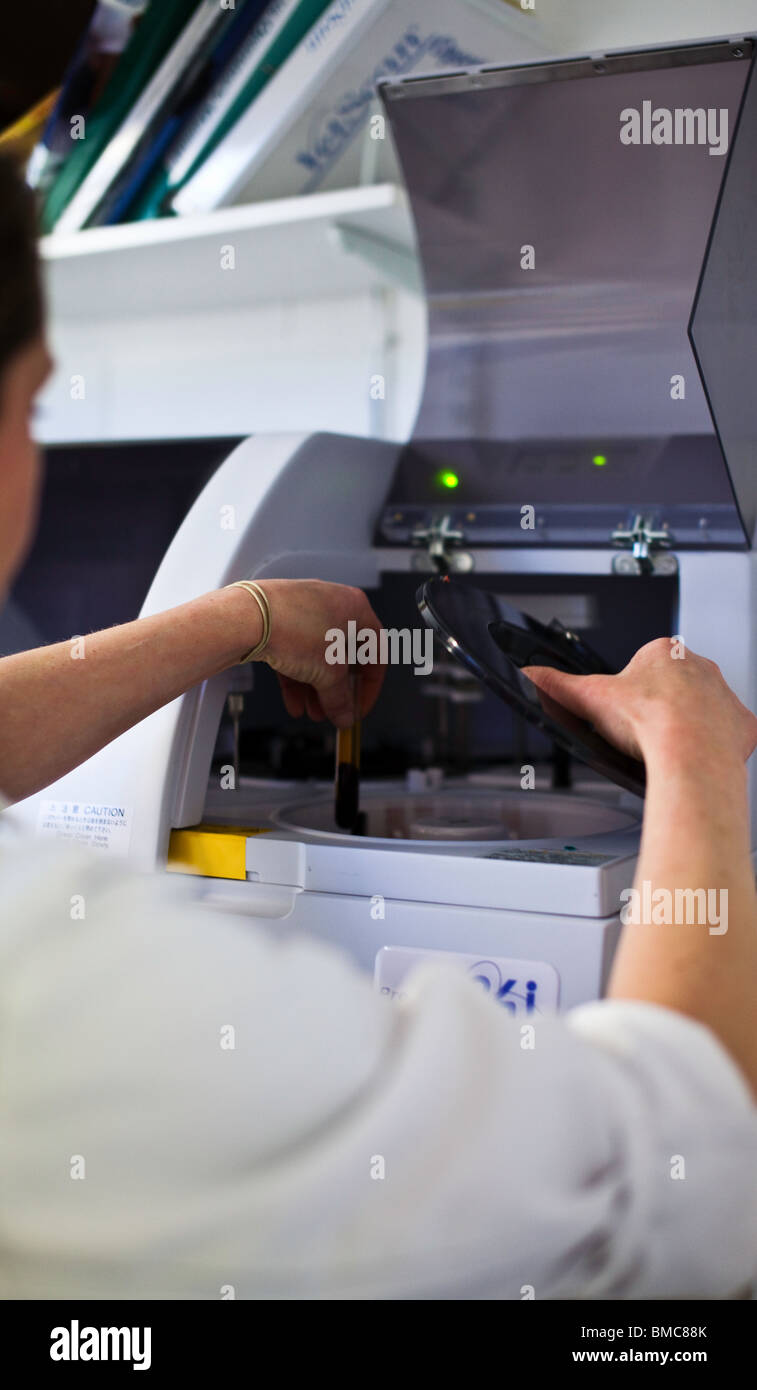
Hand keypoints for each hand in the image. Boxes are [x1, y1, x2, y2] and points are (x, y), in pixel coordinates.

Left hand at [255, 579, 384, 727]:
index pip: (374, 651)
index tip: (359, 705)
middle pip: (342, 656)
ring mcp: (303, 610)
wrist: (247, 617)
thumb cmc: (295, 628)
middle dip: (336, 690)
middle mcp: (331, 603)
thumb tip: (344, 714)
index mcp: (355, 607)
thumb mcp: (328, 673)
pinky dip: (296, 678)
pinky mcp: (280, 619)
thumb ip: (341, 699)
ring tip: (311, 712)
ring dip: (315, 689)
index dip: (370, 685)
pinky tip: (293, 702)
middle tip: (333, 711)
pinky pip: (295, 652)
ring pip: (316, 656)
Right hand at [522, 638, 756, 766]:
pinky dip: (715, 745)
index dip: (630, 692)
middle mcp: (699, 667)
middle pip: (675, 686)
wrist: (692, 753)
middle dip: (661, 706)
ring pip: (704, 707)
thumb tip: (533, 674)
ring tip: (668, 747)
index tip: (625, 711)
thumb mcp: (590, 699)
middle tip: (644, 732)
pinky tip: (694, 756)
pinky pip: (729, 732)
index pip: (643, 666)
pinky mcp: (741, 724)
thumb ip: (558, 685)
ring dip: (689, 724)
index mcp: (663, 654)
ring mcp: (724, 695)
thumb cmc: (649, 722)